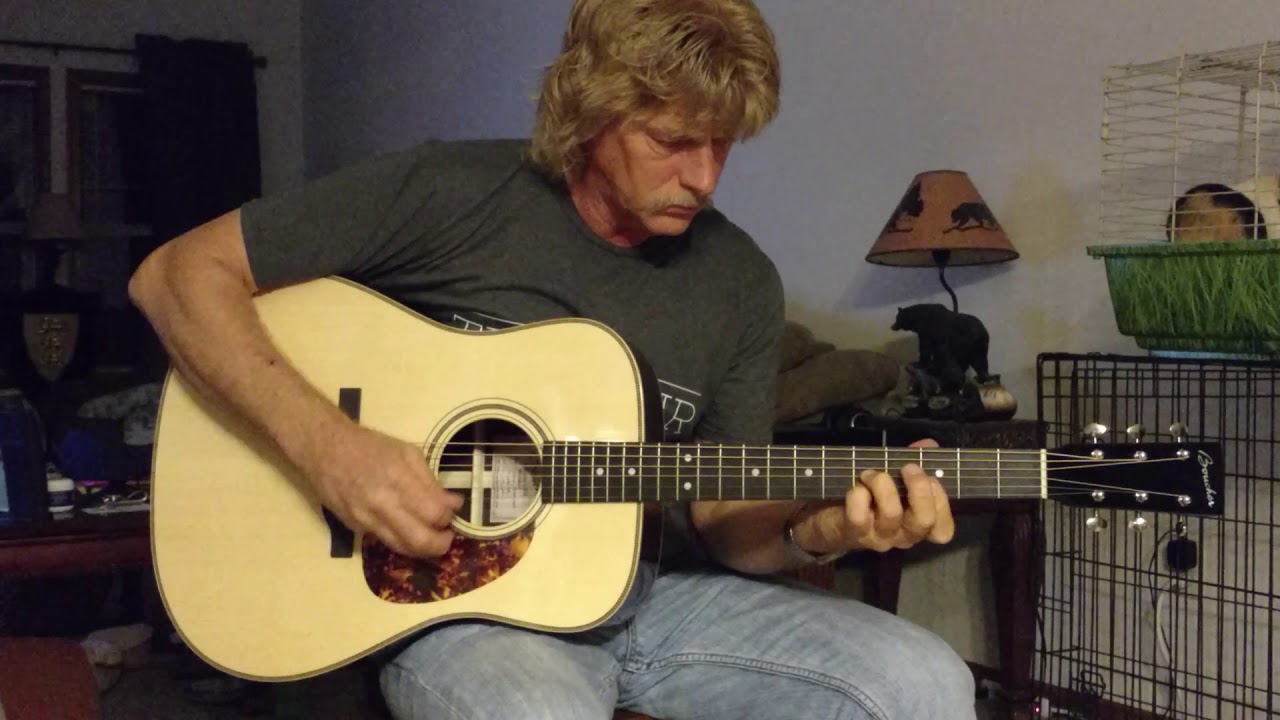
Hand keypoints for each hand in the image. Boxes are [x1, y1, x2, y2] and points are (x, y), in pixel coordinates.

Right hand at [304, 424, 462, 557]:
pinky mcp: (355, 528)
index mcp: (399, 479)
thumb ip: (431, 481)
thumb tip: (454, 503)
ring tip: (431, 536)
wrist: (324, 450)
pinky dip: (401, 540)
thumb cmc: (369, 446)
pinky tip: (407, 529)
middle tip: (447, 536)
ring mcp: (366, 520)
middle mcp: (382, 504)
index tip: (453, 511)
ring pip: (402, 548)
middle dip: (441, 544)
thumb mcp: (407, 453)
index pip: (434, 513)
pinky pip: (385, 541)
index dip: (448, 517)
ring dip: (422, 548)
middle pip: (420, 541)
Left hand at [800, 439, 954, 553]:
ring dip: (882, 483)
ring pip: (892, 514)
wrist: (830, 518)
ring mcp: (879, 537)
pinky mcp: (854, 533)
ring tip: (870, 473)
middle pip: (923, 521)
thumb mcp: (895, 479)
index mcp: (917, 525)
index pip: (943, 530)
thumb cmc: (870, 497)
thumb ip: (915, 463)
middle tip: (907, 468)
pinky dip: (858, 494)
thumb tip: (929, 445)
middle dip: (919, 488)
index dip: (942, 502)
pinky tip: (856, 486)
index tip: (932, 478)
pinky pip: (860, 515)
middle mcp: (902, 536)